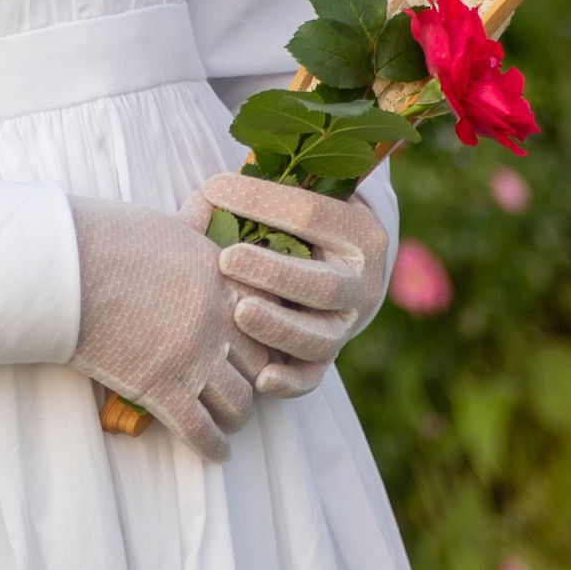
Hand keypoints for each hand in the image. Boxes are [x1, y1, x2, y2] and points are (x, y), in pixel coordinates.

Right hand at [68, 196, 267, 461]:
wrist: (63, 263)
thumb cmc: (103, 236)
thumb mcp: (164, 226)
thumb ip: (195, 237)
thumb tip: (203, 218)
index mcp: (220, 276)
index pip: (268, 317)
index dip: (266, 336)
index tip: (257, 348)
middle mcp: (216, 317)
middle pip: (260, 364)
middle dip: (255, 379)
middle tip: (243, 387)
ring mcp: (192, 355)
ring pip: (238, 403)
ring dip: (235, 416)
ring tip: (228, 422)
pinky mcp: (161, 387)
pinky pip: (201, 431)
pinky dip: (212, 447)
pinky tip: (214, 453)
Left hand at [194, 172, 389, 397]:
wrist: (340, 258)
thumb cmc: (301, 217)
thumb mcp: (296, 195)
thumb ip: (261, 193)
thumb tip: (208, 193)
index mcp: (359, 232)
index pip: (311, 214)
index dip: (261, 201)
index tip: (213, 188)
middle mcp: (363, 282)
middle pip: (321, 285)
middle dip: (273, 273)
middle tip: (226, 259)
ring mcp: (348, 324)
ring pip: (320, 337)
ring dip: (278, 327)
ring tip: (238, 312)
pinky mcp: (330, 356)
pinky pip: (313, 376)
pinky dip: (290, 381)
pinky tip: (260, 377)